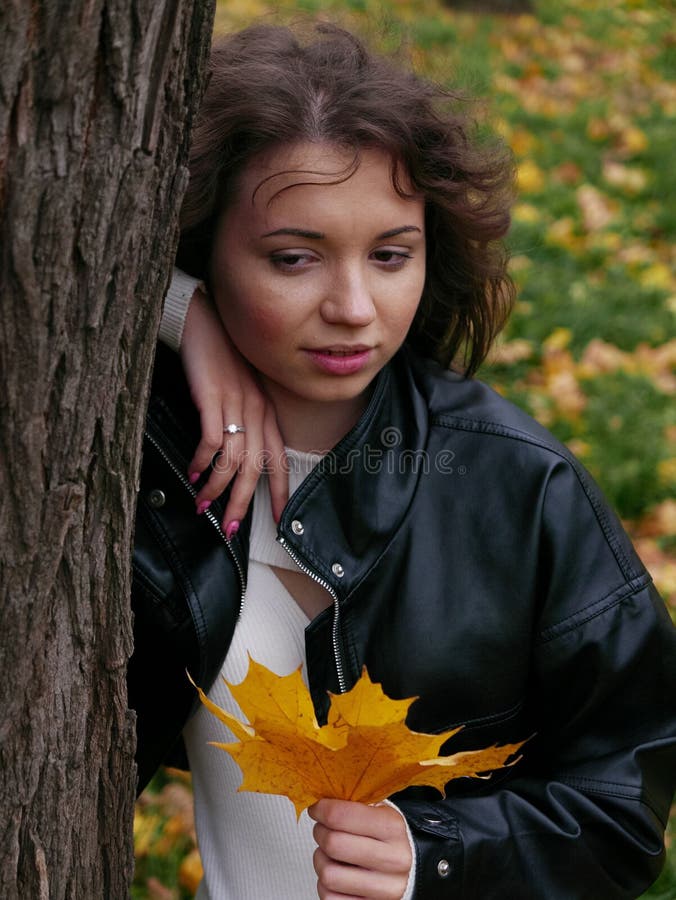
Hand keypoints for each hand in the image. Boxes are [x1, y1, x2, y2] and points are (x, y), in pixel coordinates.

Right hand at [179, 287, 287, 529]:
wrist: (205, 322)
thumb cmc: (222, 358)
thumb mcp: (243, 391)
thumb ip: (246, 420)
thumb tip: (236, 458)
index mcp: (267, 413)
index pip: (279, 461)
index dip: (279, 493)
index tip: (279, 521)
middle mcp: (257, 412)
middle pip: (256, 470)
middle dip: (243, 504)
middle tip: (229, 529)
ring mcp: (236, 405)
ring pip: (232, 461)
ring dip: (216, 488)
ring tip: (202, 505)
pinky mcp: (213, 398)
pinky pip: (211, 441)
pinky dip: (201, 462)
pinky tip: (191, 472)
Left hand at [309, 799, 411, 899]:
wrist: (416, 868)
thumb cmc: (391, 838)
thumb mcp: (382, 812)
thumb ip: (354, 806)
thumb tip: (320, 803)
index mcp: (392, 827)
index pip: (341, 816)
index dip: (321, 810)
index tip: (317, 809)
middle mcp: (392, 859)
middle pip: (333, 844)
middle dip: (320, 833)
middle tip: (323, 829)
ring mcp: (384, 888)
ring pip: (328, 875)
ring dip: (322, 861)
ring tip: (330, 854)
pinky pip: (330, 898)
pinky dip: (326, 886)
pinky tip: (338, 873)